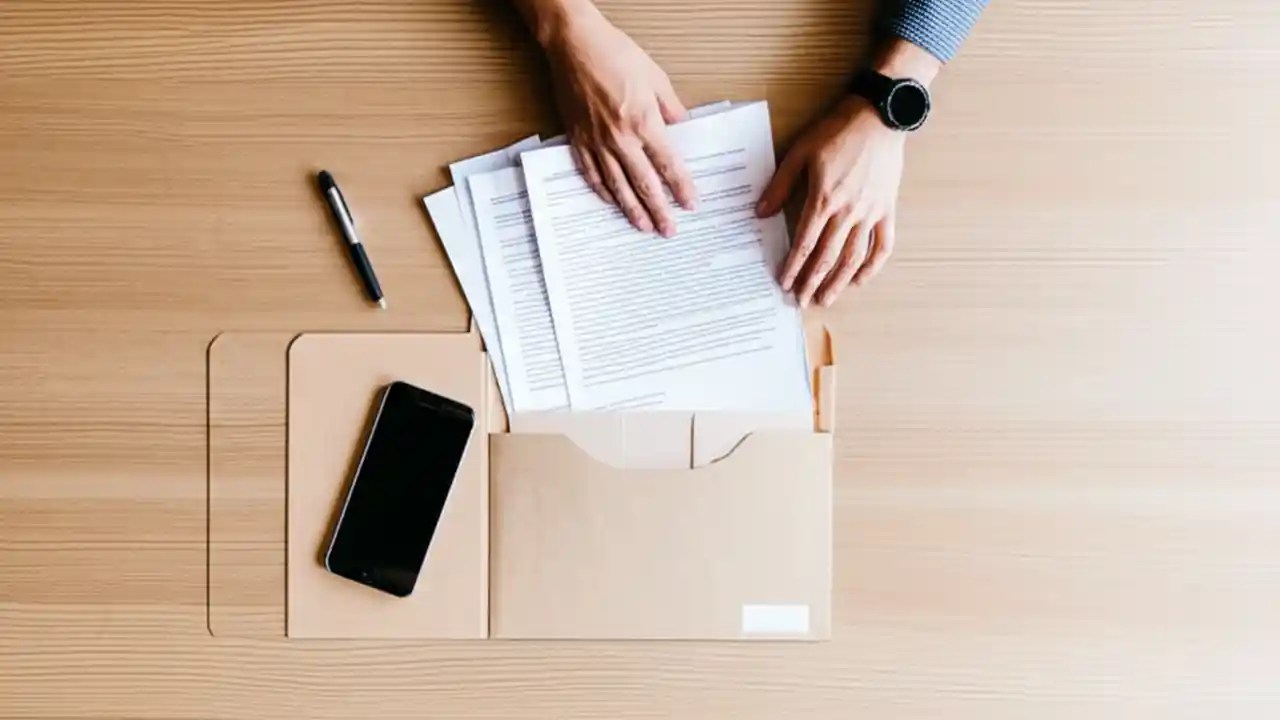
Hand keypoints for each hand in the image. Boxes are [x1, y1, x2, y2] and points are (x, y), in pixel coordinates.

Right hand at [540, 5, 695, 235]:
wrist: (575, 45)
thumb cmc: (615, 54)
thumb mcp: (655, 78)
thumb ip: (671, 107)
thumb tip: (682, 126)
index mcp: (644, 122)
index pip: (668, 165)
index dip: (681, 188)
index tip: (691, 205)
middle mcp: (620, 138)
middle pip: (644, 184)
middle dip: (658, 210)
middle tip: (668, 231)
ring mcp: (596, 142)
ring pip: (616, 185)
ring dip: (631, 209)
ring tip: (642, 227)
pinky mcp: (577, 139)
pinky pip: (590, 173)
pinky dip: (601, 191)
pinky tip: (611, 202)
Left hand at [756, 97, 904, 307]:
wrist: (878, 118)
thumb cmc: (837, 132)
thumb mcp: (800, 153)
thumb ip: (780, 185)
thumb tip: (760, 213)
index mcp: (823, 199)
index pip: (804, 243)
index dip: (793, 266)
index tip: (784, 283)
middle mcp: (848, 212)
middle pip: (827, 257)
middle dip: (812, 282)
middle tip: (801, 301)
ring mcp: (870, 213)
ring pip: (854, 257)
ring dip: (839, 281)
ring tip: (826, 298)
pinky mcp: (887, 210)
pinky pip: (883, 245)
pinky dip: (872, 266)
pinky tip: (860, 279)